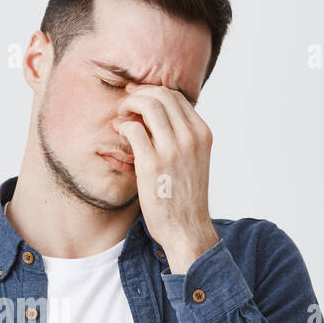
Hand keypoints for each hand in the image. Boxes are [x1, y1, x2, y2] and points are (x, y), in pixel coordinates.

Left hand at [113, 84, 219, 272]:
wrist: (187, 230)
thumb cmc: (185, 198)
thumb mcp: (194, 161)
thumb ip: (182, 138)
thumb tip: (157, 118)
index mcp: (202, 134)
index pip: (177, 97)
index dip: (154, 92)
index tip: (139, 97)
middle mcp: (191, 138)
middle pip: (162, 95)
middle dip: (140, 94)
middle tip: (126, 105)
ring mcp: (172, 150)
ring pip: (148, 105)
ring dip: (129, 105)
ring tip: (121, 115)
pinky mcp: (152, 164)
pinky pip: (134, 129)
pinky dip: (124, 125)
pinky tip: (120, 132)